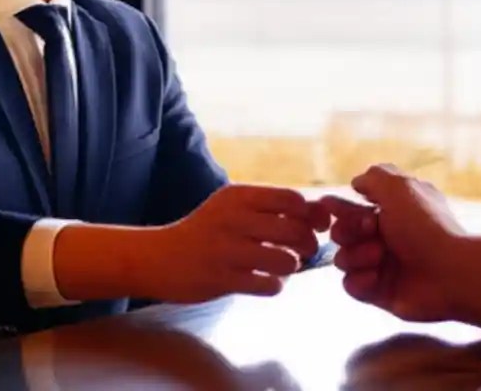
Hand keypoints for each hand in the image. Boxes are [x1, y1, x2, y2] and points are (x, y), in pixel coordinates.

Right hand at [141, 184, 322, 302]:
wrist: (158, 257)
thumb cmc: (205, 231)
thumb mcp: (232, 208)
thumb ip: (272, 208)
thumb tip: (322, 213)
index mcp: (238, 196)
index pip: (293, 200)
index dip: (312, 215)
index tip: (315, 226)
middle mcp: (233, 219)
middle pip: (295, 231)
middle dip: (309, 244)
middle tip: (303, 251)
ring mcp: (227, 250)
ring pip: (286, 260)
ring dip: (292, 267)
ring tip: (280, 266)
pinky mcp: (222, 279)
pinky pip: (269, 285)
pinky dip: (275, 285)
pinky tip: (264, 281)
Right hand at [319, 163, 465, 321]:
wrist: (450, 272)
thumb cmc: (424, 226)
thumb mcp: (399, 187)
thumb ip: (374, 177)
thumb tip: (355, 183)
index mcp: (391, 212)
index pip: (351, 208)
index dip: (339, 207)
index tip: (330, 206)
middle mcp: (384, 237)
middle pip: (340, 234)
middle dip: (349, 231)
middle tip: (372, 232)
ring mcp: (380, 266)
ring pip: (343, 259)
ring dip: (357, 255)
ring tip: (380, 256)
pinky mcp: (378, 292)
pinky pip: (351, 285)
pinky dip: (360, 281)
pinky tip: (376, 278)